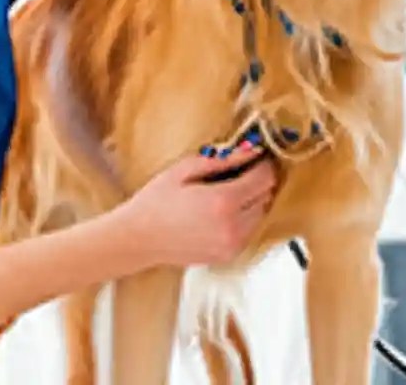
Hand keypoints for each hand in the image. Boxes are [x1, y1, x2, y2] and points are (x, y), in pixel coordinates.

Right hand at [117, 145, 276, 267]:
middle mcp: (233, 226)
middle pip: (266, 196)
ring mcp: (232, 244)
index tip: (253, 156)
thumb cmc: (155, 202)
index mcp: (223, 201)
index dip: (261, 164)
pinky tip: (219, 211)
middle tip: (237, 172)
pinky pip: (248, 231)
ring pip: (260, 214)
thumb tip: (249, 150)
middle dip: (257, 181)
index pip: (264, 178)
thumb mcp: (183, 170)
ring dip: (251, 200)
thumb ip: (221, 160)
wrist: (138, 238)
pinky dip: (243, 218)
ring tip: (225, 192)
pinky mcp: (228, 255)